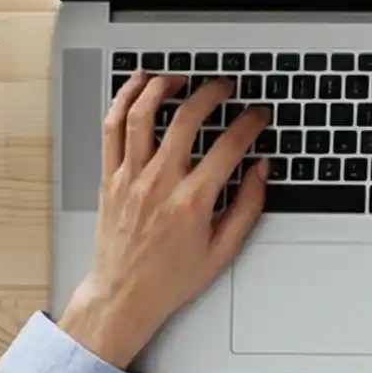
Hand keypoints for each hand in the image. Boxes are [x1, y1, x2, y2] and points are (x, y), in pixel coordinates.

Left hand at [58, 71, 269, 367]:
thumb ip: (248, 206)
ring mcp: (130, 178)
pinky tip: (138, 85)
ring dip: (163, 87)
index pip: (228, 147)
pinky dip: (124, 100)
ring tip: (181, 76)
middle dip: (211, 93)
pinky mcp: (110, 177)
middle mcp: (158, 184)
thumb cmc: (170, 278)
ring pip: (142, 115)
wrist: (122, 295)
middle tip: (225, 86)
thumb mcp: (223, 250)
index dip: (249, 124)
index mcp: (191, 202)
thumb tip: (261, 170)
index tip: (258, 116)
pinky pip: (112, 129)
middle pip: (185, 120)